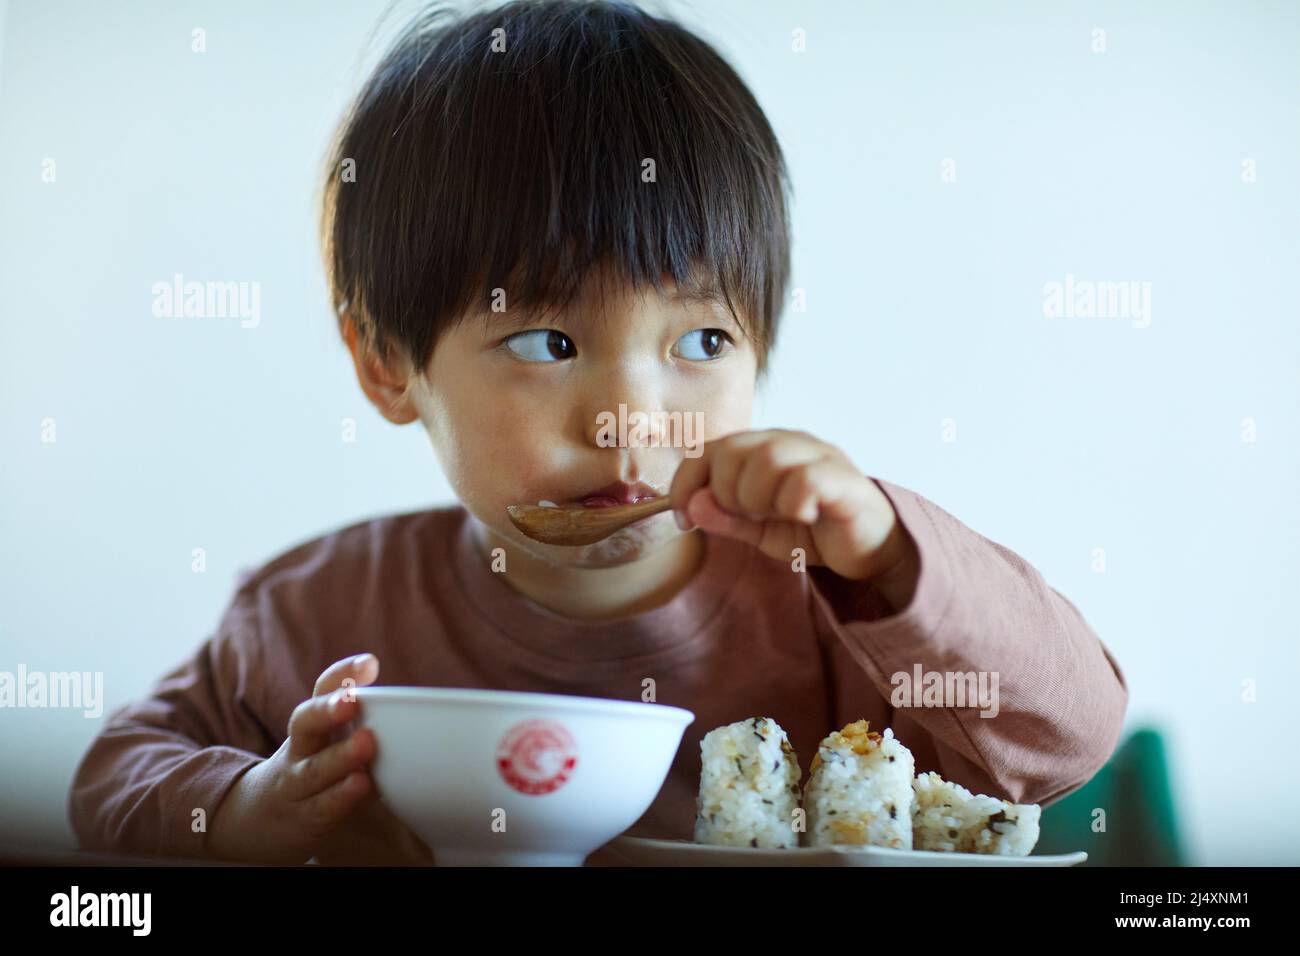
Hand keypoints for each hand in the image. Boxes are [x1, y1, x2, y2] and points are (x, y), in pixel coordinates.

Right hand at [206, 654, 380, 863]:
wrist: (258, 819)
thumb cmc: (314, 770)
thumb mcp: (332, 742)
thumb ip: (367, 723)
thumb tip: (426, 706)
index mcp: (314, 723)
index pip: (323, 690)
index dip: (343, 674)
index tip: (370, 664)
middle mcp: (301, 748)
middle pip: (306, 723)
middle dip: (328, 709)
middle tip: (352, 700)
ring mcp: (297, 784)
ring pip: (314, 769)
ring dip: (341, 756)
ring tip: (366, 743)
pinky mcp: (305, 818)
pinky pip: (322, 806)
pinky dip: (342, 797)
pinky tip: (361, 786)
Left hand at [669, 429, 918, 595]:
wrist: (869, 549)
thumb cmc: (813, 531)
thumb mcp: (759, 530)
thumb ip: (726, 517)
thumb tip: (691, 507)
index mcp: (763, 449)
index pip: (709, 449)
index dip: (686, 483)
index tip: (683, 519)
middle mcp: (789, 442)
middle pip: (732, 450)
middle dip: (727, 494)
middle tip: (750, 517)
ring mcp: (819, 455)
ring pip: (767, 459)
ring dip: (760, 498)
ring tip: (779, 515)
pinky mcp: (843, 479)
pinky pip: (805, 479)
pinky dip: (793, 503)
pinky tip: (804, 516)